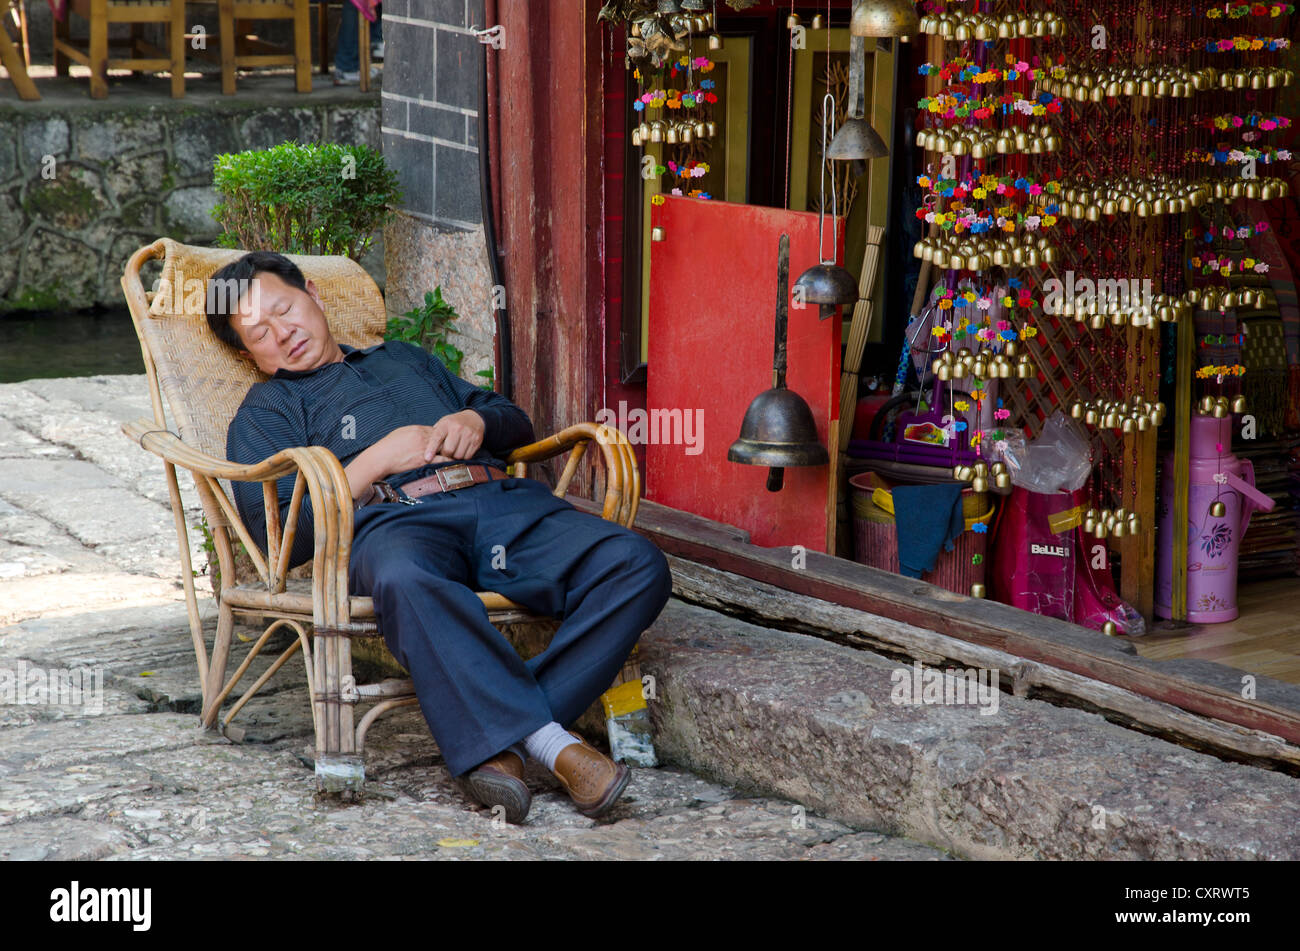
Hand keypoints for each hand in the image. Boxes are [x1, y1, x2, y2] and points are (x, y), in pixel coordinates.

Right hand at [343, 412, 486, 500]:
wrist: (381, 458)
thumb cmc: (389, 446)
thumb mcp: (402, 433)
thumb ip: (414, 432)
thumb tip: (422, 433)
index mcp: (419, 430)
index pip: (438, 432)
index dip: (445, 436)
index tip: (451, 438)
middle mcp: (424, 439)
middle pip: (444, 440)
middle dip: (453, 443)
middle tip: (464, 445)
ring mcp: (424, 450)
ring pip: (444, 450)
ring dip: (454, 453)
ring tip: (464, 455)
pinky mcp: (423, 461)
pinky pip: (440, 462)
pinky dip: (449, 463)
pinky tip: (457, 465)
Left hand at [424, 409, 485, 462]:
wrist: (474, 418)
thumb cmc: (454, 423)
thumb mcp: (443, 424)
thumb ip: (434, 435)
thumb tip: (424, 450)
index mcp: (446, 424)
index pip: (437, 438)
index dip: (431, 449)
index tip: (427, 458)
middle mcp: (458, 428)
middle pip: (448, 450)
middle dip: (445, 455)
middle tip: (444, 455)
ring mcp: (468, 434)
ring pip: (458, 455)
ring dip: (454, 457)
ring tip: (453, 453)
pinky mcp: (476, 441)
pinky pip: (468, 456)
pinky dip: (463, 458)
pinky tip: (461, 452)